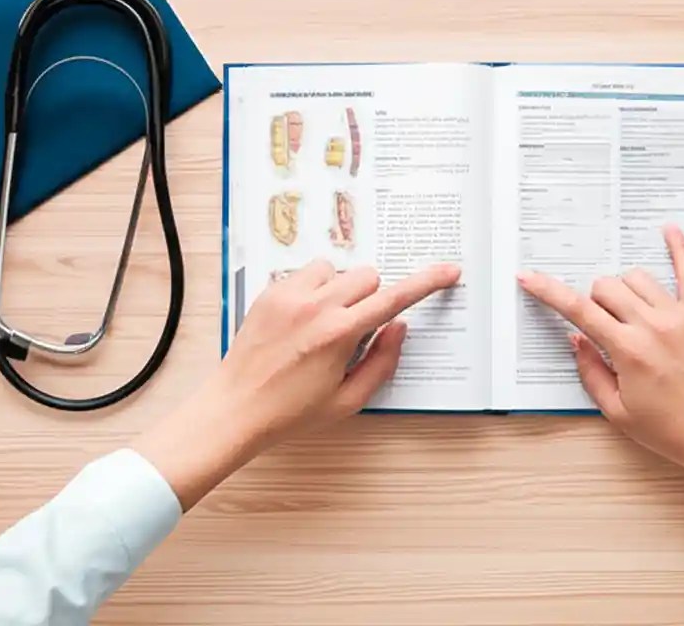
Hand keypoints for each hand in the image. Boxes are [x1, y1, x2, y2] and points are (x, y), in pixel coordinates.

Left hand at [135, 259, 461, 509]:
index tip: (447, 271)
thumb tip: (399, 327)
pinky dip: (314, 289)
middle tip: (357, 329)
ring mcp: (289, 296)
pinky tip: (303, 320)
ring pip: (337, 269)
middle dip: (372, 297)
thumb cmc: (290, 413)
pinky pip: (306, 274)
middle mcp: (315, 306)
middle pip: (368, 275)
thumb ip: (382, 361)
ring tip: (326, 322)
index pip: (393, 299)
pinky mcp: (269, 293)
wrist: (235, 408)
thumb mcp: (348, 400)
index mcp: (339, 334)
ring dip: (341, 289)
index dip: (426, 283)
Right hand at [517, 225, 683, 519]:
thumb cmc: (672, 430)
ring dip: (623, 289)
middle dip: (593, 299)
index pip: (579, 311)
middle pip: (607, 287)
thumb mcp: (618, 412)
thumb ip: (591, 371)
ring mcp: (680, 316)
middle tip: (601, 324)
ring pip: (638, 278)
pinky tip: (669, 230)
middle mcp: (652, 326)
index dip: (549, 292)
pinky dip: (678, 248)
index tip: (529, 278)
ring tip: (630, 312)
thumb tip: (576, 340)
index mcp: (628, 351)